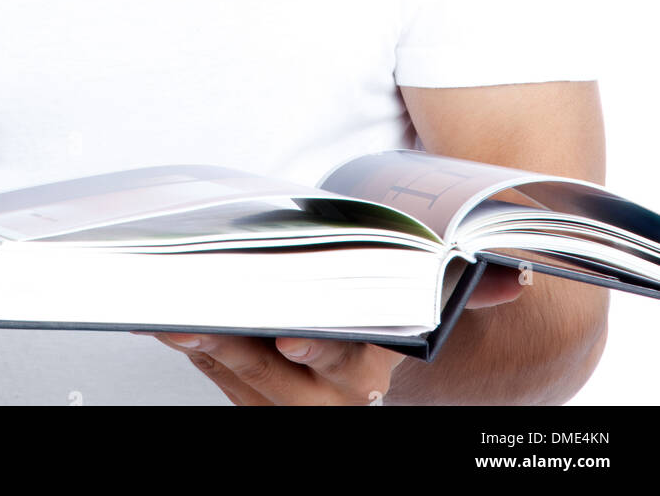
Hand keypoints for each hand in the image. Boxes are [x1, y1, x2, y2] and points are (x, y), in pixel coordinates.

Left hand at [132, 264, 523, 404]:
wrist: (375, 383)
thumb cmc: (397, 323)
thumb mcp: (429, 308)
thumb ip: (469, 292)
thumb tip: (513, 277)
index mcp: (375, 371)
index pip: (347, 361)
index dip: (319, 350)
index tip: (292, 341)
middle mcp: (332, 399)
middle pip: (276, 376)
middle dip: (234, 347)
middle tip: (196, 318)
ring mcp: (289, 405)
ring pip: (241, 379)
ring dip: (204, 347)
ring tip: (168, 312)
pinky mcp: (254, 402)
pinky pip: (222, 382)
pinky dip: (199, 352)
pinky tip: (173, 322)